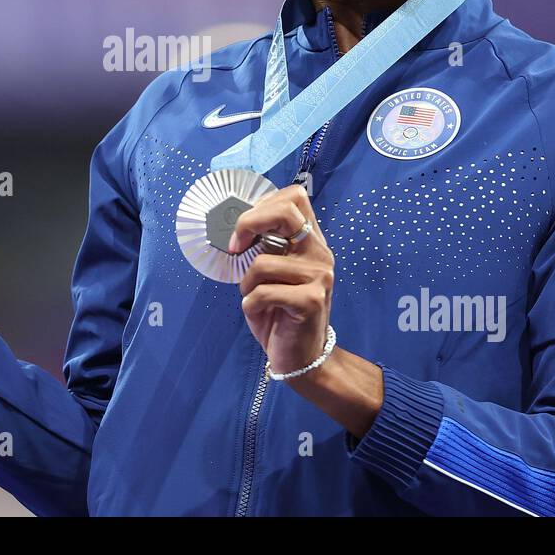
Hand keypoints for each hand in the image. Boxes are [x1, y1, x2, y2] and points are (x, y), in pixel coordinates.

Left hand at [230, 184, 334, 375]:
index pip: (294, 197)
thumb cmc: (279, 313)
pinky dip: (250, 304)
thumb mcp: (271, 274)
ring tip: (255, 297)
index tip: (244, 230)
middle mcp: (319, 253)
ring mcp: (319, 276)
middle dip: (248, 224)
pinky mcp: (312, 301)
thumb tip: (234, 225)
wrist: (302, 357)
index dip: (262, 206)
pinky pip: (263, 292)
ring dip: (246, 283)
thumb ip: (264, 247)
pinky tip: (261, 312)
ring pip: (263, 262)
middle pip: (285, 211)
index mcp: (311, 241)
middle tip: (235, 248)